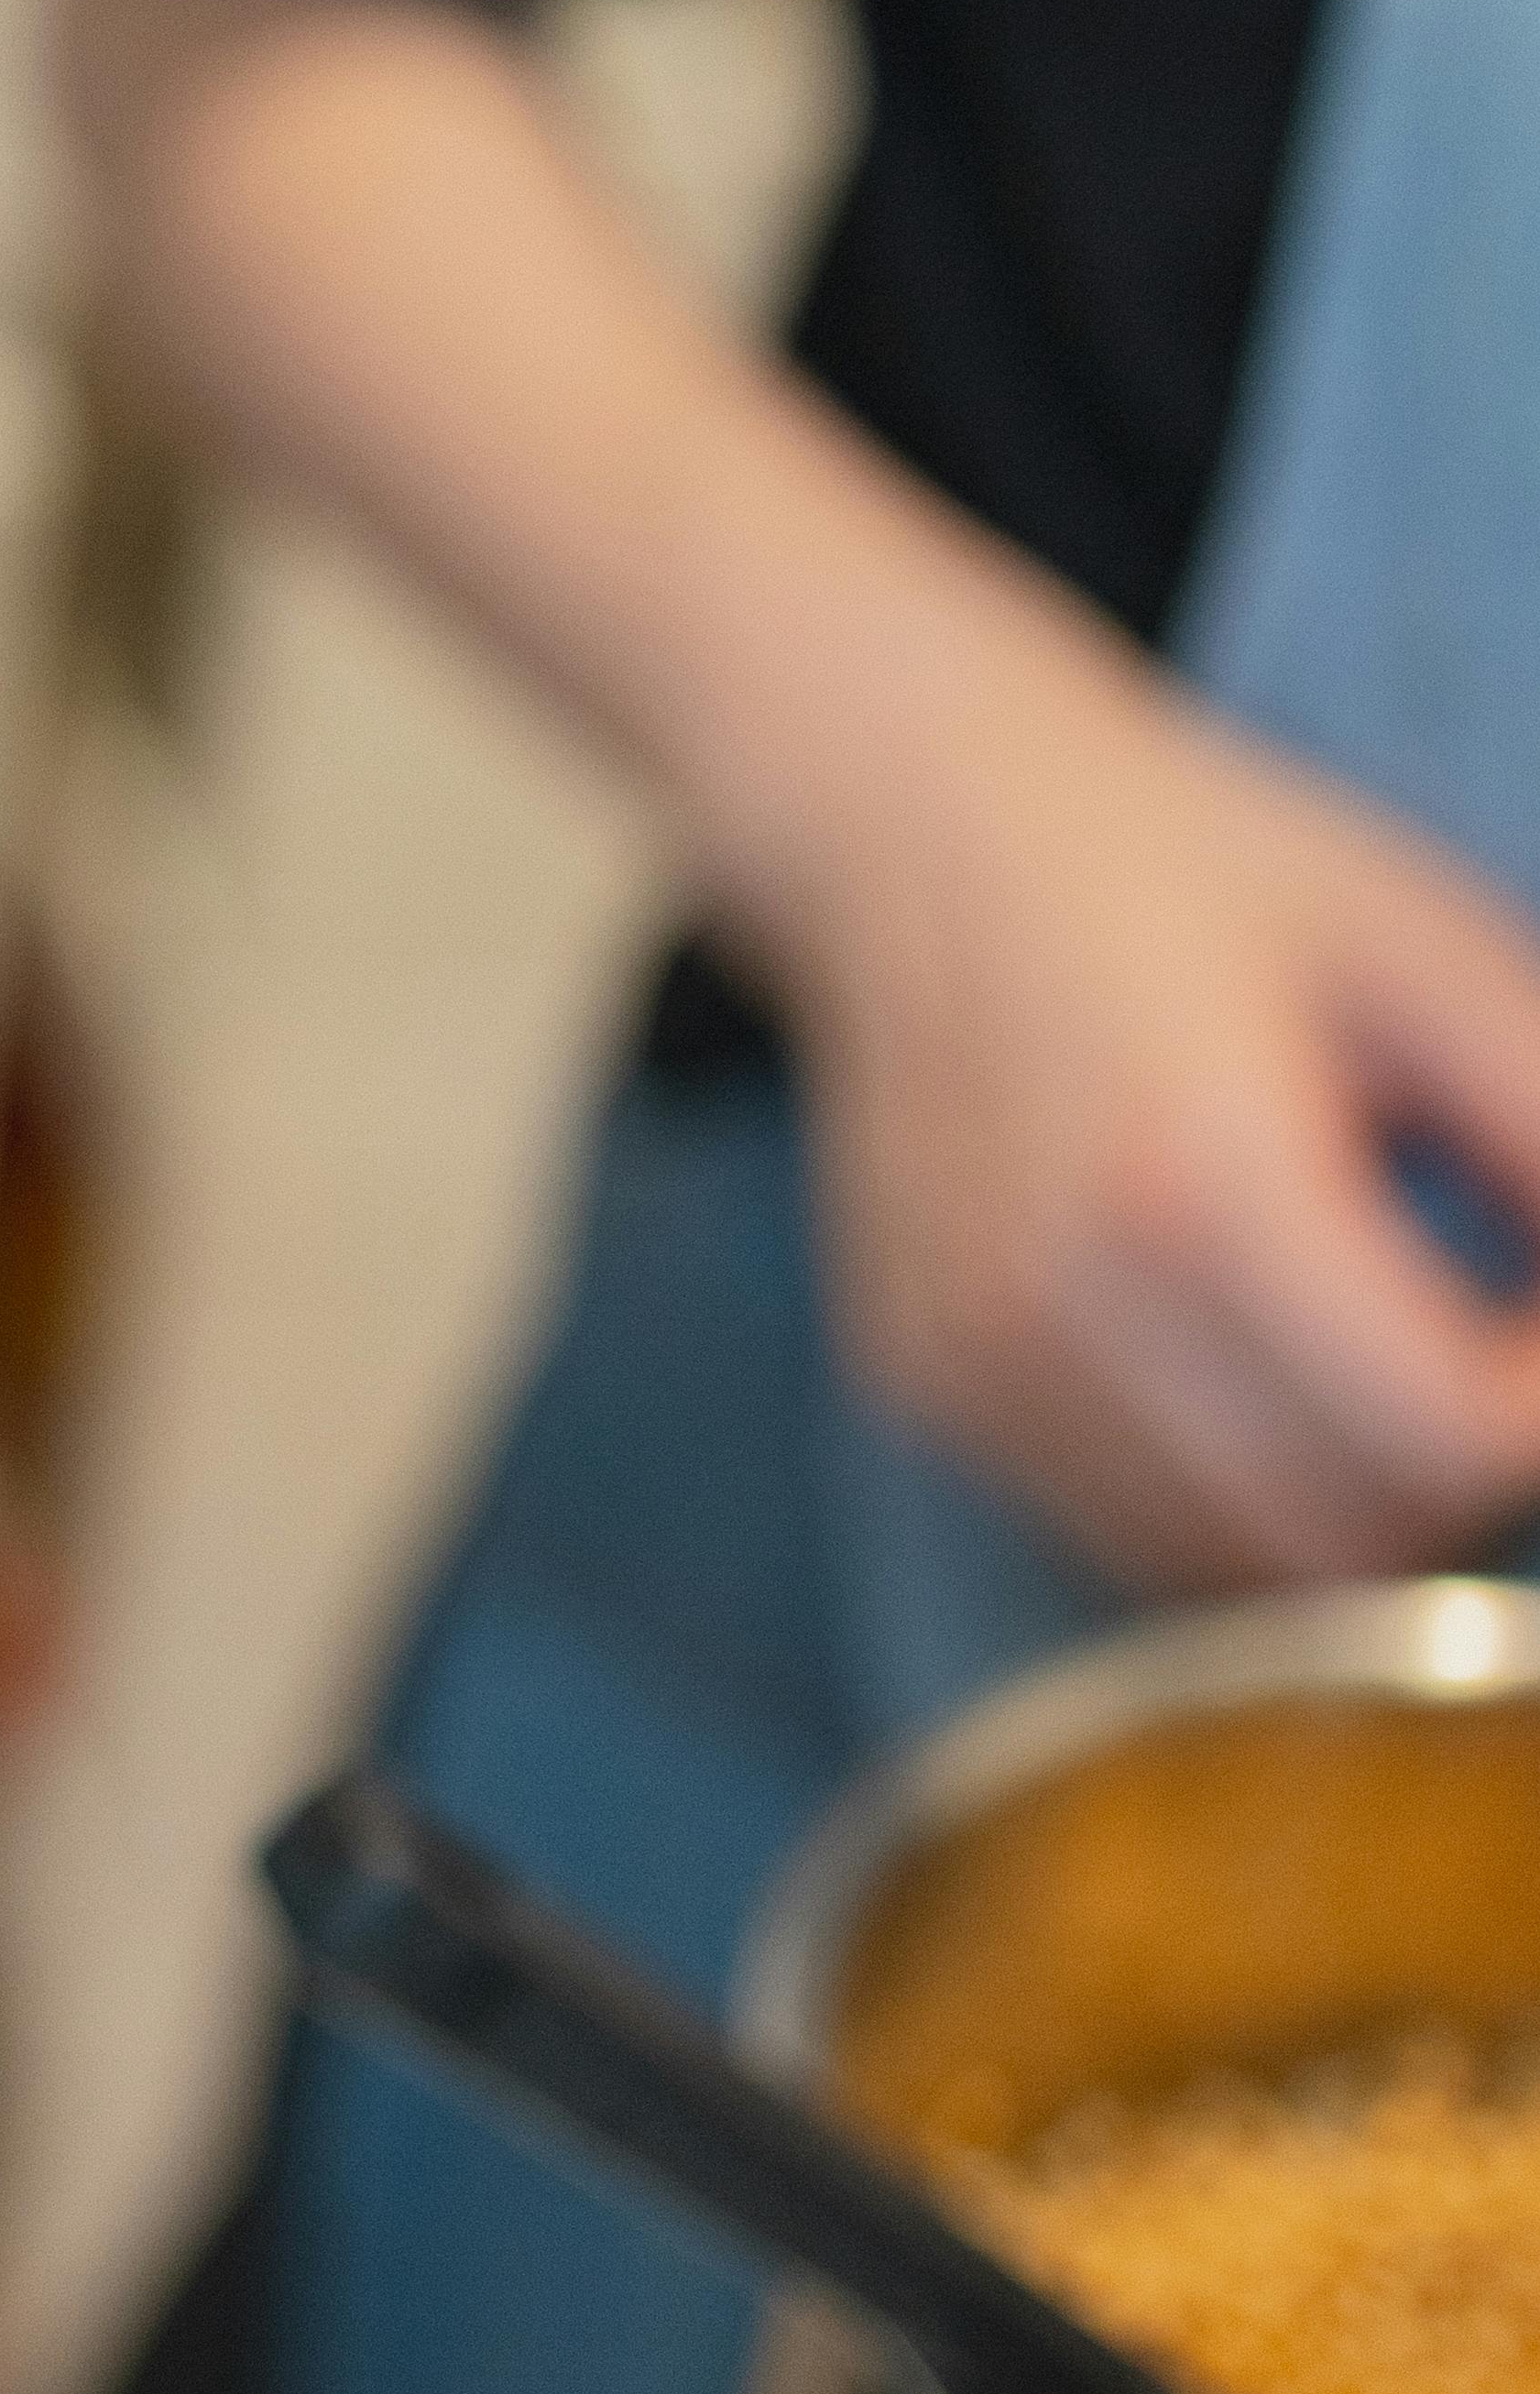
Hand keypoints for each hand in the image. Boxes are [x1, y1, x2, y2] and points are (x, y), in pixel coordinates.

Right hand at [730, 620, 1539, 1591]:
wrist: (910, 824)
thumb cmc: (1183, 866)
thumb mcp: (1427, 955)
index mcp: (1197, 1180)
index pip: (1441, 1439)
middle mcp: (1054, 1300)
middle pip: (1339, 1539)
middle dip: (1457, 1476)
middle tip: (1486, 1353)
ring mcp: (968, 1358)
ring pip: (1223, 1569)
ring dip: (1341, 1505)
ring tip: (1372, 1361)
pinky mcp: (917, 1382)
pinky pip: (1114, 1528)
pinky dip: (1220, 1494)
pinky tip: (1244, 1362)